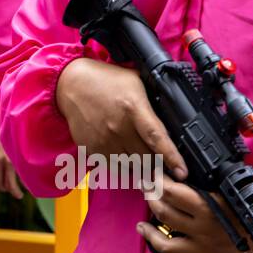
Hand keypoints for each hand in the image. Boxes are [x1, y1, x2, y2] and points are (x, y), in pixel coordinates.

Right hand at [55, 57, 186, 178]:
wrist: (70, 84)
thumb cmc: (105, 81)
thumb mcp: (135, 82)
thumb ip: (152, 101)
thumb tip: (174, 118)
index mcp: (133, 108)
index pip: (156, 138)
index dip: (172, 157)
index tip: (182, 172)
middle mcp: (118, 127)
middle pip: (146, 158)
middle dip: (160, 165)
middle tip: (167, 168)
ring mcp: (103, 140)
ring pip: (131, 166)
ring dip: (142, 166)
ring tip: (148, 163)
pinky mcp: (92, 149)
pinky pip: (114, 166)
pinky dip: (124, 165)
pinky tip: (127, 155)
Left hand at [139, 177, 252, 252]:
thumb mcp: (239, 181)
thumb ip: (212, 178)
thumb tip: (190, 166)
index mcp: (208, 206)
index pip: (171, 192)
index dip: (157, 182)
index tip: (152, 175)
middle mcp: (204, 230)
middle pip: (164, 215)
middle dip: (151, 201)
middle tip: (146, 193)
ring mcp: (207, 251)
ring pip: (167, 247)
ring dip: (150, 236)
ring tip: (142, 227)